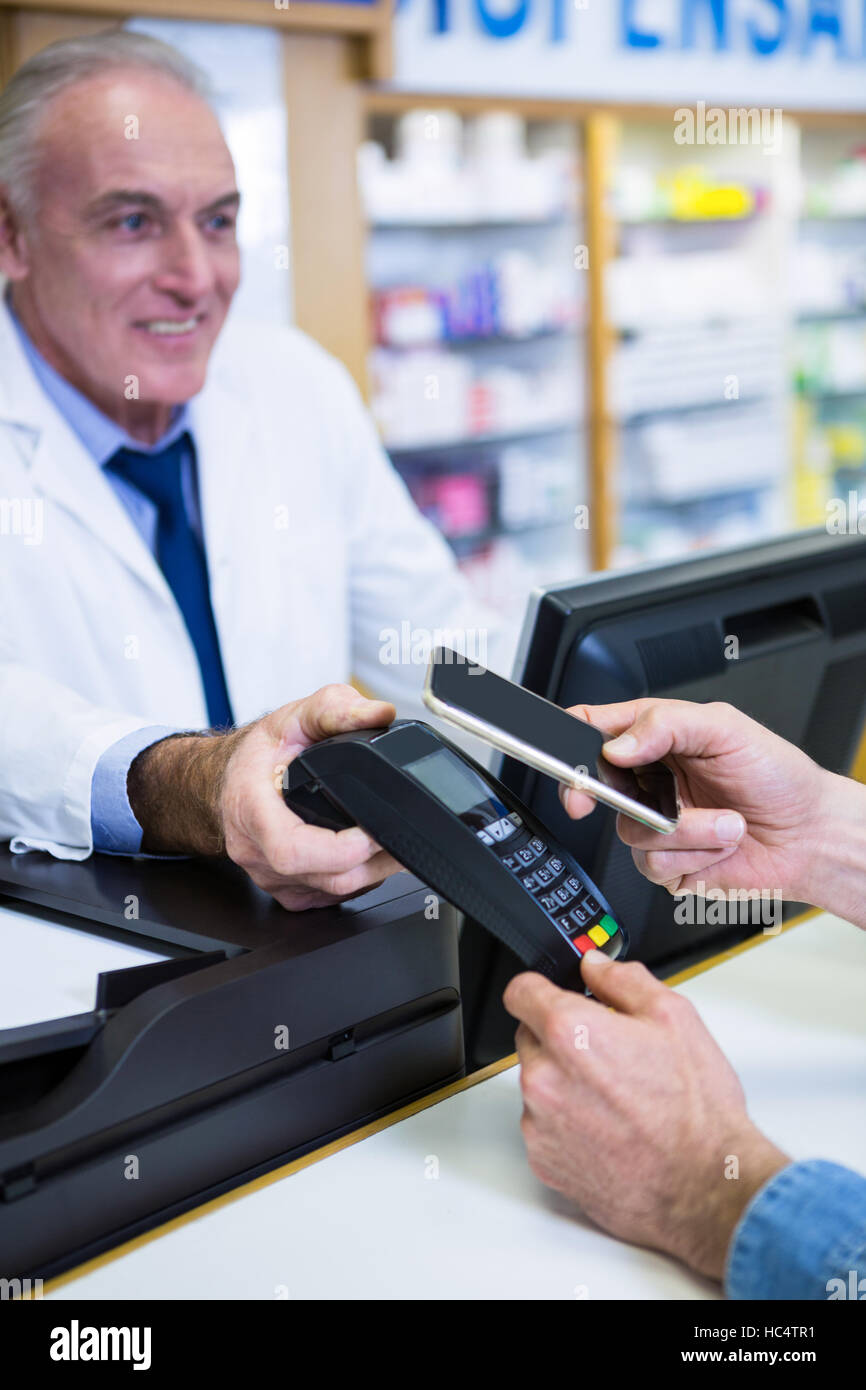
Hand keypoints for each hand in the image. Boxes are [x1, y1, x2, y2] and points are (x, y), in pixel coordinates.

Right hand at [128, 684, 402, 909]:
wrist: (229, 782)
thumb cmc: (258, 755)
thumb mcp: (294, 717)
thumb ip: (336, 709)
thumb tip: (380, 713)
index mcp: (253, 809)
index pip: (291, 849)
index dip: (338, 849)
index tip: (371, 832)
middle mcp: (257, 851)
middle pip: (324, 878)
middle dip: (372, 861)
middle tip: (402, 834)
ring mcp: (271, 877)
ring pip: (331, 892)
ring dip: (372, 873)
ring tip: (396, 843)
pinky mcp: (287, 891)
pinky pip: (329, 898)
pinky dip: (357, 881)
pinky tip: (368, 859)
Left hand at [504, 952, 788, 1280]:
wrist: (704, 1188)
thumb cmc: (696, 1112)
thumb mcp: (674, 1018)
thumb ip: (624, 980)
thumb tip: (596, 966)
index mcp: (570, 1033)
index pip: (521, 990)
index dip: (541, 988)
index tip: (554, 995)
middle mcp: (544, 1077)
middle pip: (530, 1037)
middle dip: (560, 1038)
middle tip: (607, 1053)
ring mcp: (539, 1122)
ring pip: (538, 1083)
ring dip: (564, 1083)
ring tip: (616, 1098)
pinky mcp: (544, 1160)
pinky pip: (543, 1126)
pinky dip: (567, 1123)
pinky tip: (609, 1128)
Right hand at [560, 697, 838, 905]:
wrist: (808, 835)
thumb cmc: (776, 776)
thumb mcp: (725, 728)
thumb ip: (666, 724)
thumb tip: (618, 746)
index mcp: (655, 737)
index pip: (594, 729)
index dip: (569, 741)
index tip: (573, 760)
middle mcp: (648, 780)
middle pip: (594, 785)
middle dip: (607, 795)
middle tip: (625, 796)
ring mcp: (655, 824)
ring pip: (629, 831)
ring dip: (686, 830)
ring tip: (725, 821)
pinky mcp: (667, 864)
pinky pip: (653, 864)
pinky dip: (694, 855)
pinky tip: (720, 843)